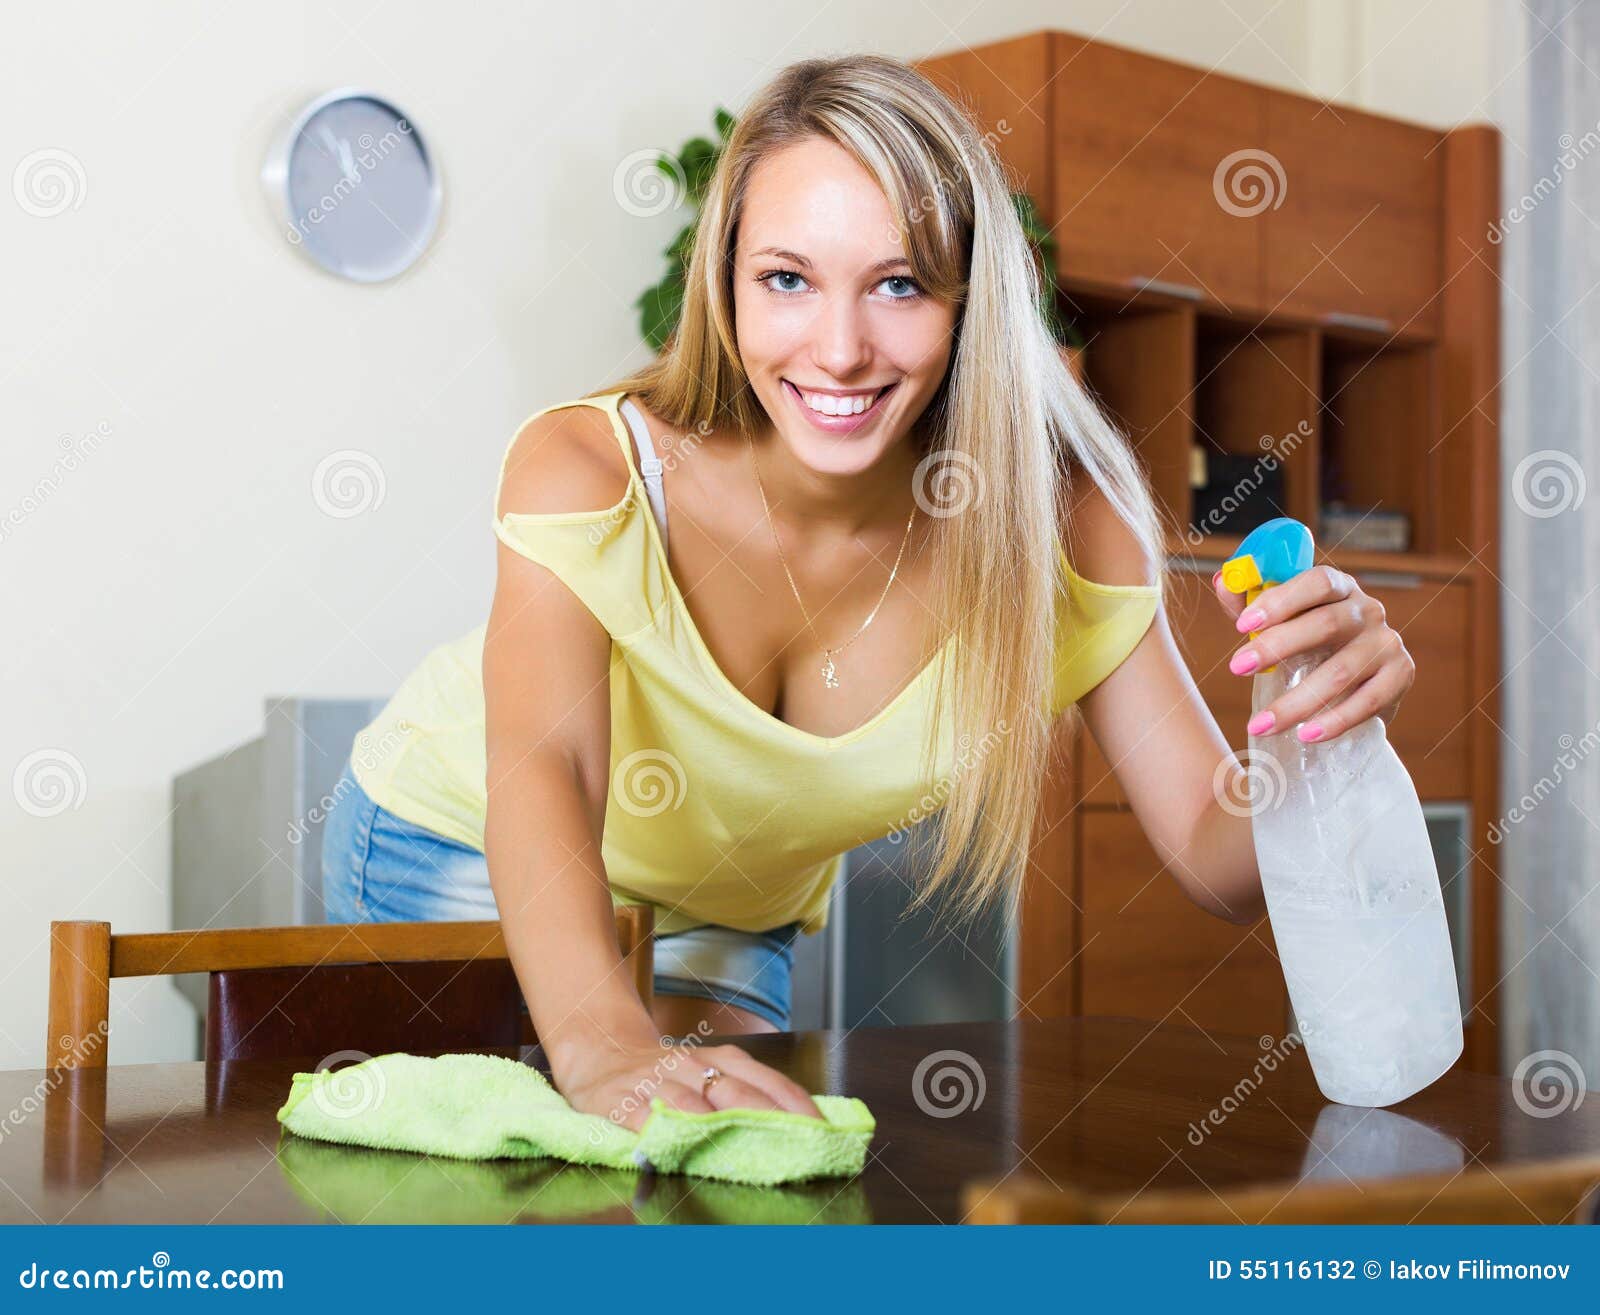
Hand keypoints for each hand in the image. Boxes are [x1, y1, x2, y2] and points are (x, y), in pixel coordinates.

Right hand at [556, 1040, 824, 1132]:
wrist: (602, 1051)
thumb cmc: (669, 1072)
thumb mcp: (711, 1072)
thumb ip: (749, 1094)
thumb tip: (803, 1127)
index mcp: (723, 1059)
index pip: (770, 1082)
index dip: (797, 1108)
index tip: (823, 1133)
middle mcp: (693, 1066)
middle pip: (737, 1093)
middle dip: (766, 1122)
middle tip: (794, 1151)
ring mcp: (657, 1082)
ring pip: (691, 1105)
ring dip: (718, 1131)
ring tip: (745, 1156)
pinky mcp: (621, 1101)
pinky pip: (644, 1119)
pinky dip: (661, 1136)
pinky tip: (675, 1154)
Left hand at [1212, 563, 1414, 743]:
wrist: (1360, 679)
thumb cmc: (1308, 642)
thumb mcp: (1278, 621)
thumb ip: (1247, 603)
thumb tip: (1223, 582)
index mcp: (1339, 588)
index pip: (1317, 582)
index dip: (1280, 600)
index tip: (1242, 624)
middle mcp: (1368, 610)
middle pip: (1326, 624)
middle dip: (1277, 646)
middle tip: (1237, 667)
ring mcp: (1387, 642)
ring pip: (1341, 671)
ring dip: (1296, 701)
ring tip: (1259, 724)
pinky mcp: (1401, 674)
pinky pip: (1369, 701)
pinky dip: (1335, 721)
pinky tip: (1305, 735)